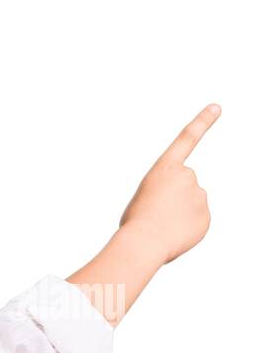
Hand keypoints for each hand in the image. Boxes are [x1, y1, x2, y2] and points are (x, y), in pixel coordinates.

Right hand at [118, 104, 219, 265]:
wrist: (143, 244)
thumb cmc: (135, 223)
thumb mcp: (142, 197)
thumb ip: (165, 193)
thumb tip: (184, 206)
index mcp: (165, 169)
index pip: (187, 139)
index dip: (203, 121)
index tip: (216, 108)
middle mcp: (187, 176)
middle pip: (184, 186)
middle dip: (174, 199)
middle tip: (156, 214)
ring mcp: (199, 195)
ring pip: (190, 205)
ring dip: (178, 215)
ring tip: (162, 227)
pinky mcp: (206, 216)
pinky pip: (196, 222)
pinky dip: (185, 229)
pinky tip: (172, 235)